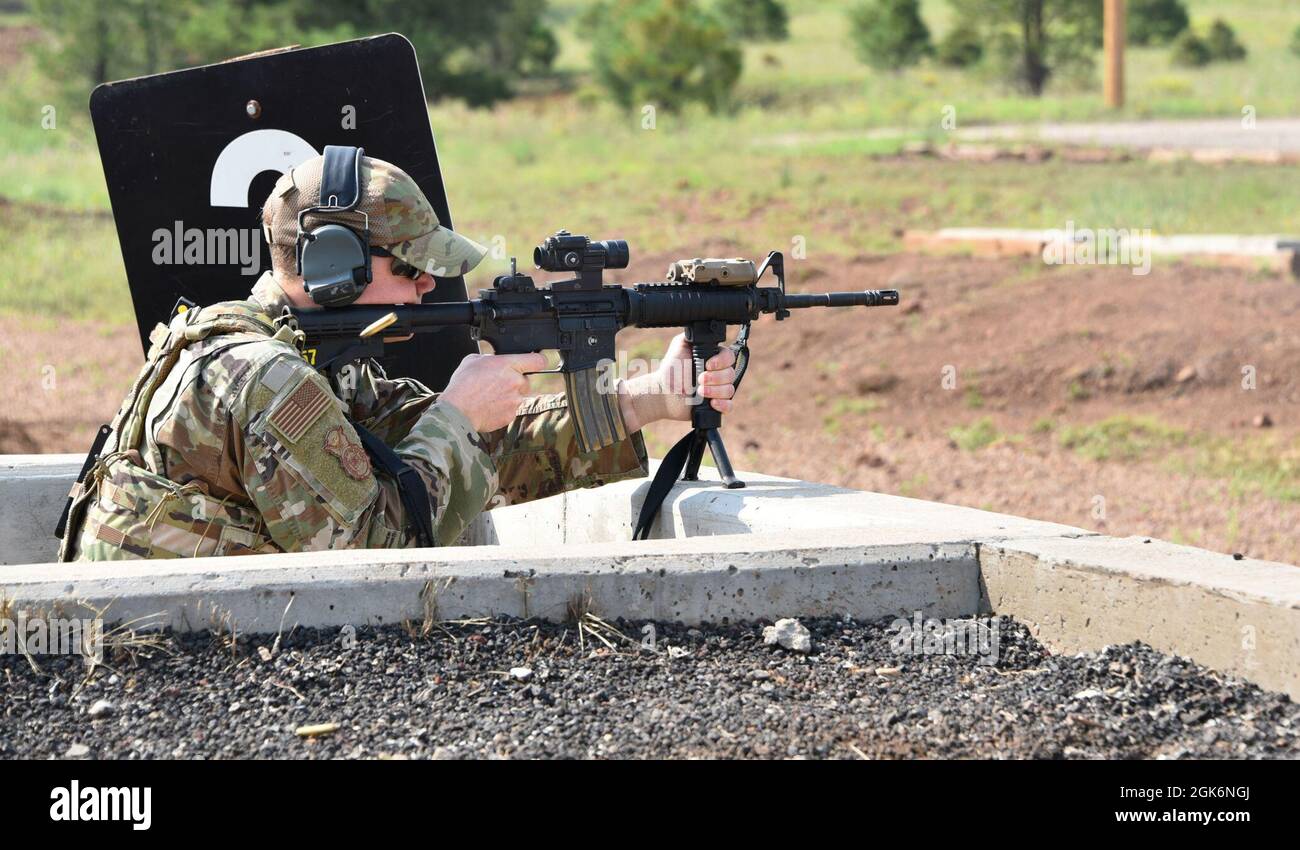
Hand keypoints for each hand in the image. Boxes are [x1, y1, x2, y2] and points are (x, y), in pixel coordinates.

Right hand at [439, 352, 545, 432]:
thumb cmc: (463, 385)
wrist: (458, 410)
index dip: (539, 360)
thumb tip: (495, 361)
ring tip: (490, 397)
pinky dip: (503, 409)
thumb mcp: (473, 360)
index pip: (538, 360)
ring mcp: (516, 400)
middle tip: (498, 385)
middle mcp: (516, 382)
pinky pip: (512, 410)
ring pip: (519, 396)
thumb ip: (490, 359)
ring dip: (509, 396)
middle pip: (527, 381)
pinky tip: (489, 406)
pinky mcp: (511, 415)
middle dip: (516, 382)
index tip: (537, 362)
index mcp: (509, 365)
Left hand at [618, 333, 737, 430]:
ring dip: (714, 391)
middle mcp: (718, 374)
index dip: (721, 361)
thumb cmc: (671, 369)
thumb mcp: (679, 345)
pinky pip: (729, 406)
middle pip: (731, 373)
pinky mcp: (715, 406)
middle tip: (699, 379)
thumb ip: (692, 335)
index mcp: (714, 359)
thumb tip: (702, 327)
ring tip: (699, 391)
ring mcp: (718, 390)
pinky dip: (722, 404)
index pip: (730, 357)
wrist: (663, 391)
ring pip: (730, 390)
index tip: (707, 364)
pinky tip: (711, 403)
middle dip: (715, 377)